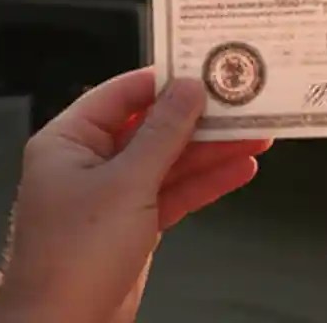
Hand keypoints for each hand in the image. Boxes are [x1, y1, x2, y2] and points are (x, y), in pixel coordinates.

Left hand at [0, 69, 270, 322]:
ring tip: (257, 135)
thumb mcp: (126, 184)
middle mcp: (89, 163)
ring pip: (170, 162)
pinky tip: (239, 170)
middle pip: (152, 127)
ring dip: (212, 151)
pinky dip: (206, 183)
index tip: (205, 68)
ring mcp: (113, 195)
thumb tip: (189, 89)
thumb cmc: (72, 257)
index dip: (165, 80)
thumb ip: (163, 134)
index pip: (122, 94)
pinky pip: (174, 193)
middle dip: (199, 119)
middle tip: (242, 104)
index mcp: (69, 141)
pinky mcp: (134, 225)